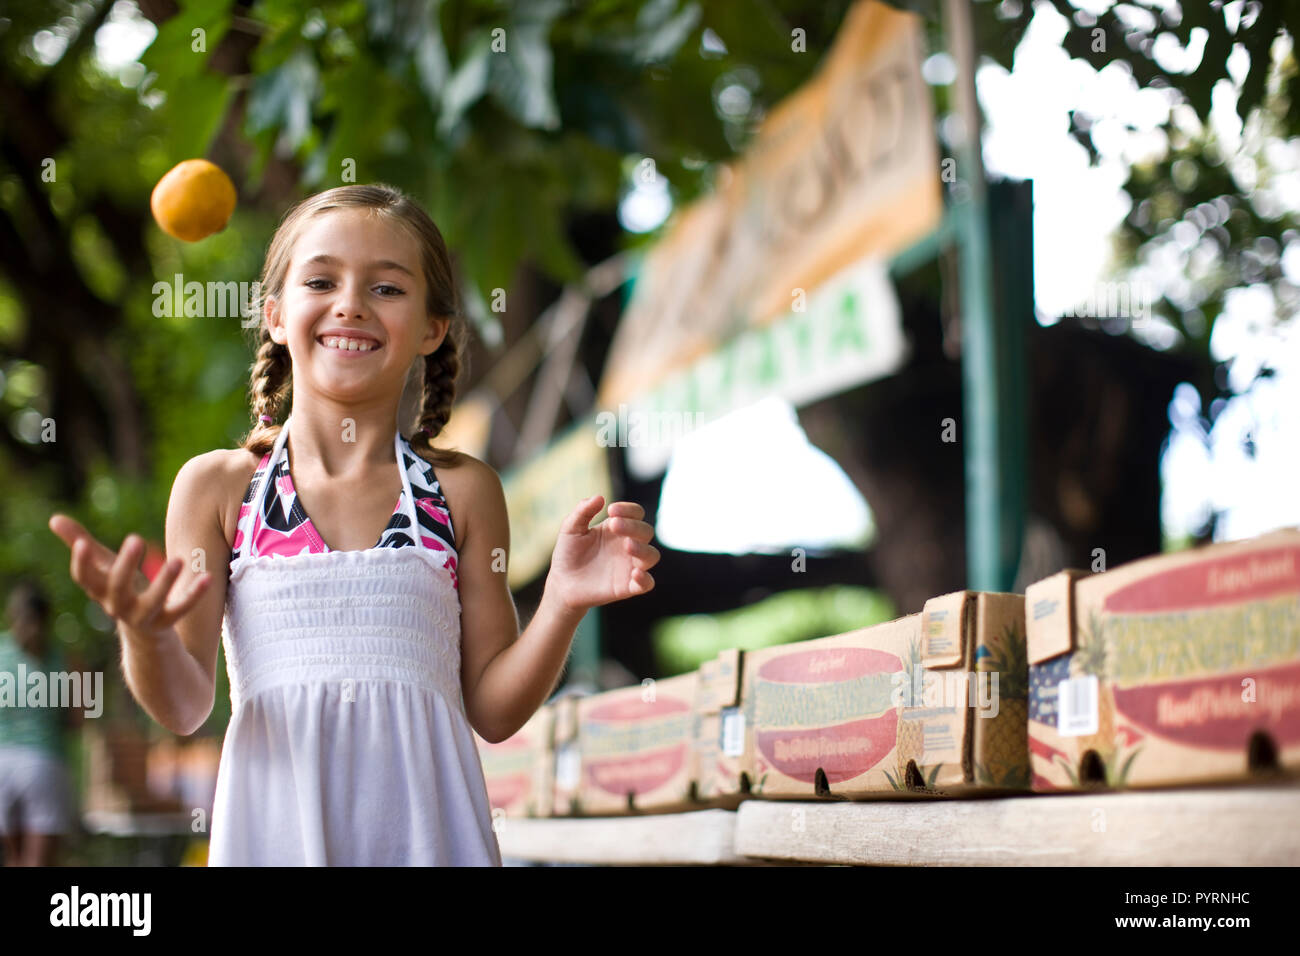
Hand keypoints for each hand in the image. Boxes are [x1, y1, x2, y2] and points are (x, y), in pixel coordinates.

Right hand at [48, 514, 211, 643]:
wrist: (144, 635)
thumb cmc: (120, 590)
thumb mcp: (103, 566)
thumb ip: (80, 542)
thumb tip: (53, 518)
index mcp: (101, 591)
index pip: (84, 579)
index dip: (81, 563)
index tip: (82, 544)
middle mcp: (118, 606)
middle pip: (117, 589)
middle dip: (125, 565)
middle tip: (136, 538)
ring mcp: (143, 617)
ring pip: (152, 602)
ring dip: (164, 582)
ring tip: (177, 560)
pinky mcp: (167, 622)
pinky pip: (182, 609)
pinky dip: (194, 595)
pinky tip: (208, 577)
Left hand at [544, 497, 659, 613]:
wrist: (562, 583)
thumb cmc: (568, 553)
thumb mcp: (571, 529)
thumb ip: (583, 511)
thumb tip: (599, 497)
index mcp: (617, 528)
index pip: (635, 513)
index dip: (628, 509)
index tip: (611, 510)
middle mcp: (628, 545)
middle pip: (646, 531)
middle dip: (633, 526)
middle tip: (613, 525)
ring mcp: (629, 566)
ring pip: (652, 555)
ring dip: (642, 549)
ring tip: (627, 545)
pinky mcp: (627, 587)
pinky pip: (647, 583)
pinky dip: (645, 579)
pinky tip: (634, 574)